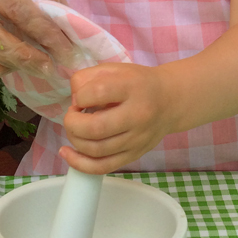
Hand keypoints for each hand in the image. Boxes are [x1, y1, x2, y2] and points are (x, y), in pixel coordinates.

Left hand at [59, 63, 173, 173]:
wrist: (170, 101)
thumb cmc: (138, 83)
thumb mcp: (115, 69)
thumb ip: (88, 77)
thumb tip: (74, 100)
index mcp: (132, 87)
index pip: (98, 92)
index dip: (80, 96)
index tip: (80, 97)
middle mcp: (137, 115)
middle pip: (96, 127)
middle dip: (72, 122)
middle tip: (72, 115)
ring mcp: (137, 139)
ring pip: (96, 150)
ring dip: (75, 140)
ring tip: (75, 128)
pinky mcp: (134, 155)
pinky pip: (103, 167)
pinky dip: (80, 164)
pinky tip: (68, 153)